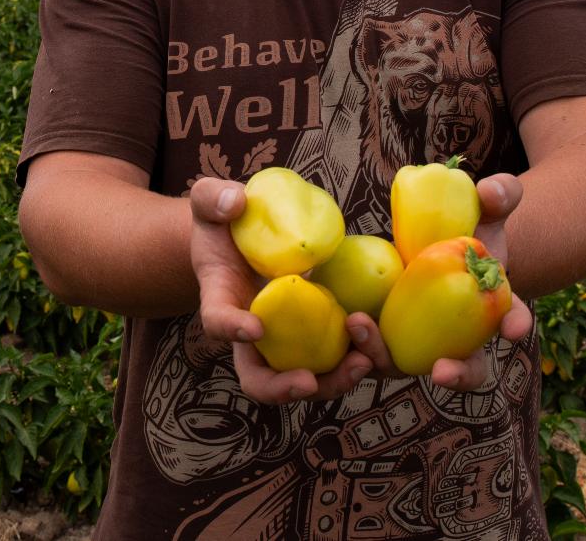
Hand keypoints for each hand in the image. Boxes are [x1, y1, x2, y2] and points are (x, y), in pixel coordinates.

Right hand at [188, 177, 373, 403]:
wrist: (242, 239)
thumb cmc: (223, 222)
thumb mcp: (209, 201)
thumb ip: (212, 197)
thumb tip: (235, 202)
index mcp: (221, 299)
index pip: (217, 321)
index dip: (231, 329)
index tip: (255, 327)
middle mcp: (248, 333)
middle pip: (257, 377)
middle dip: (281, 388)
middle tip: (308, 381)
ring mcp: (282, 339)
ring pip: (299, 379)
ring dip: (330, 381)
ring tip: (361, 364)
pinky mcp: (313, 333)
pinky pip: (331, 358)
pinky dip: (353, 359)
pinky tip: (377, 348)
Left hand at [342, 172, 533, 392]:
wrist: (439, 243)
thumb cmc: (470, 227)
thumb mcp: (486, 208)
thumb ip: (498, 195)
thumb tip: (490, 190)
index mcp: (496, 308)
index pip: (514, 320)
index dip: (516, 325)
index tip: (514, 330)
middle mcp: (463, 339)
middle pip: (468, 369)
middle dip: (458, 374)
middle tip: (440, 370)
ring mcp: (422, 345)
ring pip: (408, 365)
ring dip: (383, 355)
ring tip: (358, 324)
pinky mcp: (387, 337)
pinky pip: (371, 350)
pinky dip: (354, 343)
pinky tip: (336, 321)